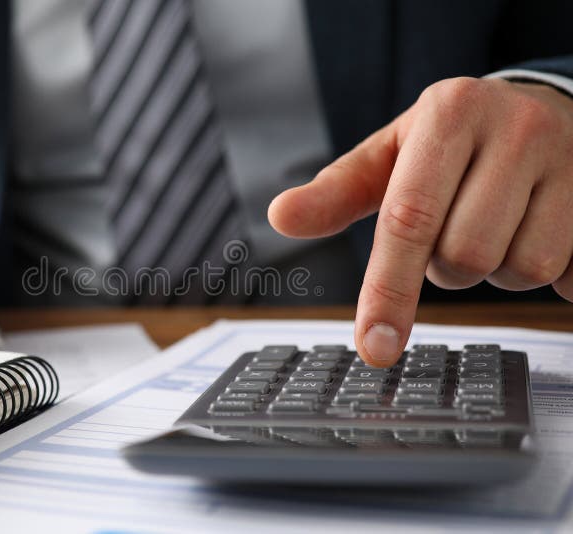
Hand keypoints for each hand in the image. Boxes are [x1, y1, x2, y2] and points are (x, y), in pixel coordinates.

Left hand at [268, 77, 572, 366]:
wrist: (541, 106)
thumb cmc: (451, 142)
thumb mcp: (391, 154)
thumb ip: (337, 192)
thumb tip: (281, 217)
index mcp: (449, 115)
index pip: (408, 219)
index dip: (387, 291)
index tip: (373, 347)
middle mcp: (515, 129)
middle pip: (463, 256)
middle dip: (445, 267)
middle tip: (451, 230)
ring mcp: (571, 161)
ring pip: (519, 270)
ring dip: (494, 269)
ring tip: (495, 225)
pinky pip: (567, 274)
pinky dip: (546, 271)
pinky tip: (540, 229)